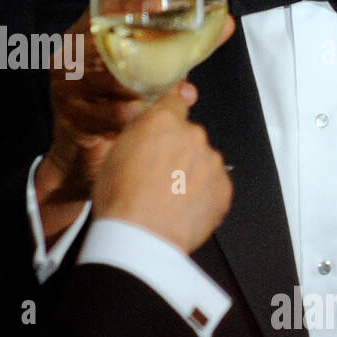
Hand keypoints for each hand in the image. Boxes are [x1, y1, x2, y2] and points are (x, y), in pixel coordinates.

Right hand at [35, 11, 234, 234]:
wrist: (86, 157)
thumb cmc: (119, 106)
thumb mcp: (150, 73)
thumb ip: (184, 50)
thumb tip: (226, 24)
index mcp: (89, 35)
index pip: (108, 7)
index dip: (134, 4)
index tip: (163, 5)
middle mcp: (72, 55)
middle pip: (105, 43)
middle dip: (142, 56)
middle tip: (169, 73)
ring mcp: (67, 84)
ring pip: (109, 80)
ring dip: (140, 93)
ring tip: (156, 102)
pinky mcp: (69, 115)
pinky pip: (105, 115)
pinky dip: (128, 120)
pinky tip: (138, 124)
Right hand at [91, 82, 231, 254]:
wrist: (141, 237)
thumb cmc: (120, 199)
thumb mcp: (112, 154)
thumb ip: (136, 132)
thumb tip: (144, 127)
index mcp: (162, 121)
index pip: (175, 99)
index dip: (172, 109)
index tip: (176, 109)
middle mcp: (192, 135)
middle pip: (189, 135)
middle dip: (178, 150)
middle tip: (159, 175)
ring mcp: (211, 162)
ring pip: (204, 161)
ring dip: (192, 173)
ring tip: (169, 197)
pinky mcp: (224, 189)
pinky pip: (215, 186)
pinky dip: (204, 195)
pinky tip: (183, 208)